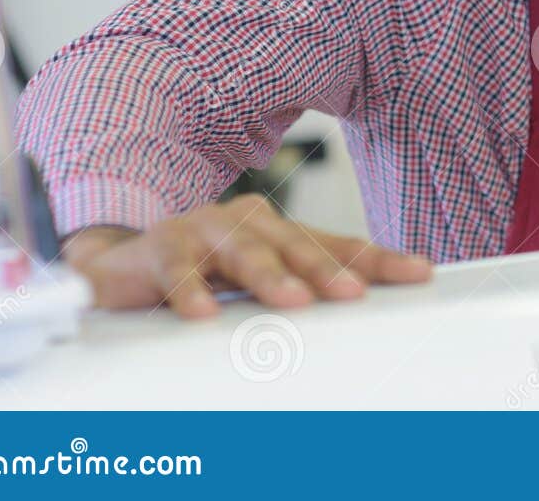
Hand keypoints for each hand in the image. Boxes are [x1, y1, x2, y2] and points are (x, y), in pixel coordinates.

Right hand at [61, 194, 432, 317]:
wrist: (118, 264)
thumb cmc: (203, 273)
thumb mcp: (257, 281)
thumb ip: (300, 289)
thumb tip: (361, 309)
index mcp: (280, 230)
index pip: (338, 245)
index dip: (379, 259)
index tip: (419, 273)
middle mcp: (249, 222)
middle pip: (297, 245)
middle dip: (328, 269)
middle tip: (355, 293)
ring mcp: (205, 230)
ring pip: (243, 253)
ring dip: (270, 277)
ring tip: (294, 301)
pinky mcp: (159, 249)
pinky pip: (177, 272)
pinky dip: (191, 294)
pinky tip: (204, 315)